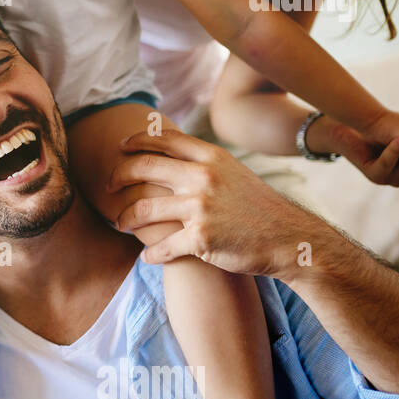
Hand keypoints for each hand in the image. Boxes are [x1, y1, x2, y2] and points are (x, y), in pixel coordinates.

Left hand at [108, 129, 321, 277]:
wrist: (289, 240)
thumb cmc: (259, 209)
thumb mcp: (234, 174)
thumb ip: (204, 164)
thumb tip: (171, 153)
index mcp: (211, 158)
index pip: (163, 140)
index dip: (136, 142)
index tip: (120, 149)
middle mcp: (203, 178)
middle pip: (143, 169)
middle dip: (117, 178)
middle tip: (108, 187)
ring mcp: (201, 208)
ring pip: (142, 210)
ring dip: (125, 219)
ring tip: (120, 224)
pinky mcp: (201, 239)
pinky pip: (161, 247)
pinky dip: (151, 254)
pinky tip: (147, 257)